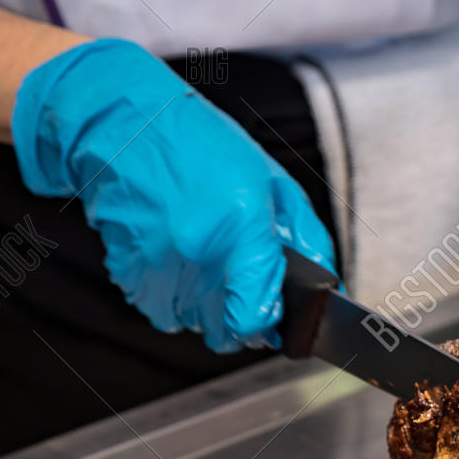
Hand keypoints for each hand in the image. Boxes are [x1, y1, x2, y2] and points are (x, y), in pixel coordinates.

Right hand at [11, 38, 335, 352]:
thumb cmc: (205, 147)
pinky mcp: (127, 268)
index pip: (254, 317)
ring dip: (203, 308)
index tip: (272, 314)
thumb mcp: (276, 184)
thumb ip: (309, 241)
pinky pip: (156, 307)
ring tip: (206, 265)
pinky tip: (177, 259)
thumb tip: (331, 287)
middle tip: (242, 292)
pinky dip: (170, 295)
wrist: (128, 125)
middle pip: (223, 333)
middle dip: (238, 323)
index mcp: (242, 229)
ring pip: (189, 323)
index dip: (268, 324)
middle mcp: (198, 253)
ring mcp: (158, 263)